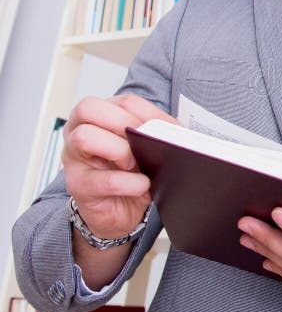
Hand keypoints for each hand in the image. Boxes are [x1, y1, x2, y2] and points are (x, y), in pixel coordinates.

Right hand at [62, 94, 176, 238]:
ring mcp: (73, 158)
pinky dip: (129, 182)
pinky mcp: (78, 186)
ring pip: (84, 137)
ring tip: (135, 163)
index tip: (170, 128)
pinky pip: (103, 180)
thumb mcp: (143, 148)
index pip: (122, 101)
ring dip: (119, 149)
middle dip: (124, 122)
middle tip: (144, 140)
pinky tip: (142, 185)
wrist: (119, 210)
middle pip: (89, 108)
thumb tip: (178, 131)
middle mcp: (77, 131)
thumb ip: (152, 135)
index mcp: (98, 116)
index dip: (149, 112)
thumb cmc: (129, 172)